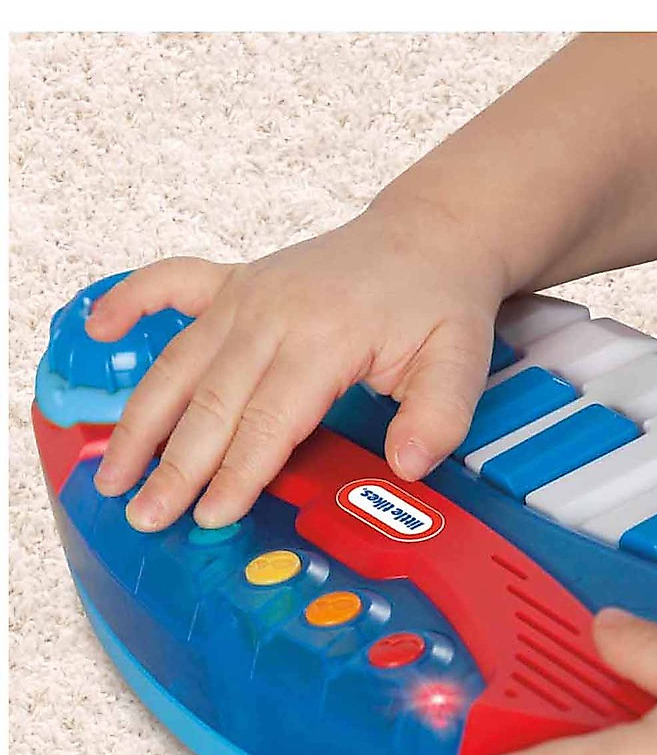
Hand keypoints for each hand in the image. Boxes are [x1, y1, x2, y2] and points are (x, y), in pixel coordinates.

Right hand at [88, 198, 508, 530]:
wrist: (431, 237)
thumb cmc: (440, 302)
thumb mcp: (462, 361)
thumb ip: (439, 416)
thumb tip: (407, 466)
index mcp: (325, 338)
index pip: (269, 421)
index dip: (237, 473)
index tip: (209, 517)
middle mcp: (273, 312)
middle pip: (212, 401)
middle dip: (175, 464)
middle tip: (145, 515)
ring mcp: (249, 292)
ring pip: (181, 361)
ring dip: (141, 415)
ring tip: (113, 467)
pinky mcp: (238, 280)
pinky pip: (171, 283)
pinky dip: (130, 300)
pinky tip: (97, 326)